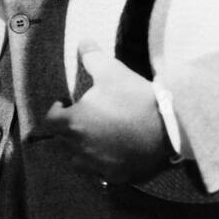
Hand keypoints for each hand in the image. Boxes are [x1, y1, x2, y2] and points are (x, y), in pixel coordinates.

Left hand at [31, 43, 170, 184]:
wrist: (169, 127)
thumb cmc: (136, 98)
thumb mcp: (112, 71)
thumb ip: (92, 57)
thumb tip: (82, 41)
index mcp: (73, 124)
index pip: (50, 121)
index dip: (56, 111)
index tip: (65, 103)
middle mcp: (80, 149)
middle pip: (62, 142)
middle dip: (68, 130)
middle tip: (81, 118)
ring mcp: (98, 166)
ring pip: (78, 161)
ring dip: (81, 150)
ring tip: (94, 138)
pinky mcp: (116, 177)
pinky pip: (101, 174)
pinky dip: (102, 165)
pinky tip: (113, 154)